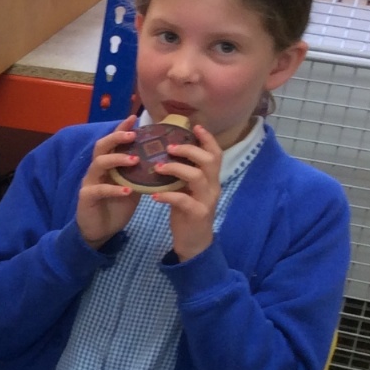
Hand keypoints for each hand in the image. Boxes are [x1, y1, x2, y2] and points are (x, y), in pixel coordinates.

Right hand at [77, 116, 144, 247]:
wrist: (99, 230)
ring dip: (117, 159)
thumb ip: (140, 173)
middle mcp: (96, 170)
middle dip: (117, 138)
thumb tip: (164, 160)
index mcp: (108, 165)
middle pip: (101, 147)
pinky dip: (113, 189)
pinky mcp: (86, 197)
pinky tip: (127, 190)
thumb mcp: (132, 186)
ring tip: (134, 161)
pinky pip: (99, 189)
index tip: (134, 118)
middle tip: (133, 136)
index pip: (113, 142)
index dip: (121, 129)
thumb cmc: (115, 206)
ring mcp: (89, 182)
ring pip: (99, 164)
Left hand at [150, 124, 222, 260]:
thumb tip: (166, 154)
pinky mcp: (197, 214)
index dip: (207, 138)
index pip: (215, 153)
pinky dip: (168, 195)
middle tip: (169, 147)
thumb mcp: (187, 190)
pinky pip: (184, 200)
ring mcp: (206, 200)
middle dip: (190, 149)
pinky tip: (153, 195)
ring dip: (176, 168)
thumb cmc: (187, 213)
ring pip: (198, 177)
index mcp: (211, 179)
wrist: (194, 243)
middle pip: (210, 160)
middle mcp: (213, 187)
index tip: (194, 125)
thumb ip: (183, 174)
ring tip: (158, 168)